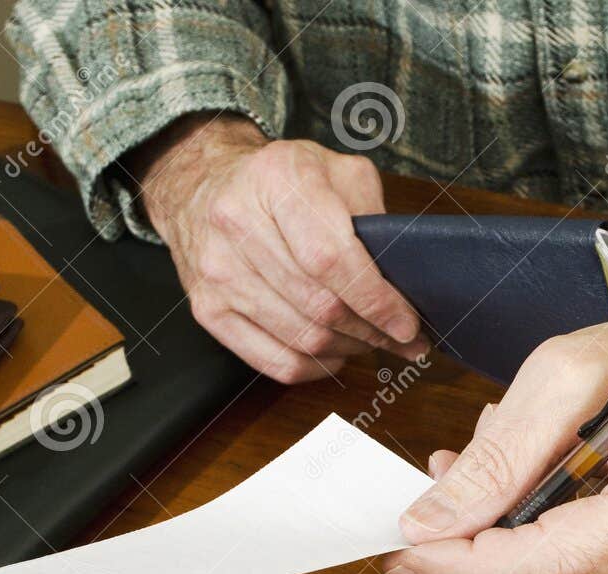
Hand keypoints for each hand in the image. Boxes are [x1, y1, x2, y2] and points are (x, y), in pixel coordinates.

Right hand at [132, 115, 426, 382]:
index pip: (331, 258)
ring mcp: (218, 271)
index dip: (376, 300)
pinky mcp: (207, 309)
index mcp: (278, 179)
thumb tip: (405, 285)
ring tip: (371, 340)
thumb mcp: (335, 172)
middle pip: (321, 305)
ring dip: (349, 348)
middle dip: (372, 330)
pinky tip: (335, 352)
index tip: (406, 322)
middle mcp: (238, 222)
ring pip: (303, 339)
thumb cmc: (281, 183)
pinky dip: (317, 367)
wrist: (201, 187)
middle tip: (399, 335)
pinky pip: (275, 361)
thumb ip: (373, 220)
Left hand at [379, 291, 607, 573]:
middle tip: (449, 473)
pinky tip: (535, 494)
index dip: (462, 568)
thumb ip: (498, 456)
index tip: (398, 552)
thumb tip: (429, 526)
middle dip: (470, 548)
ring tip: (508, 467)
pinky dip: (523, 552)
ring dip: (496, 547)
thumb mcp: (565, 374)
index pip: (550, 566)